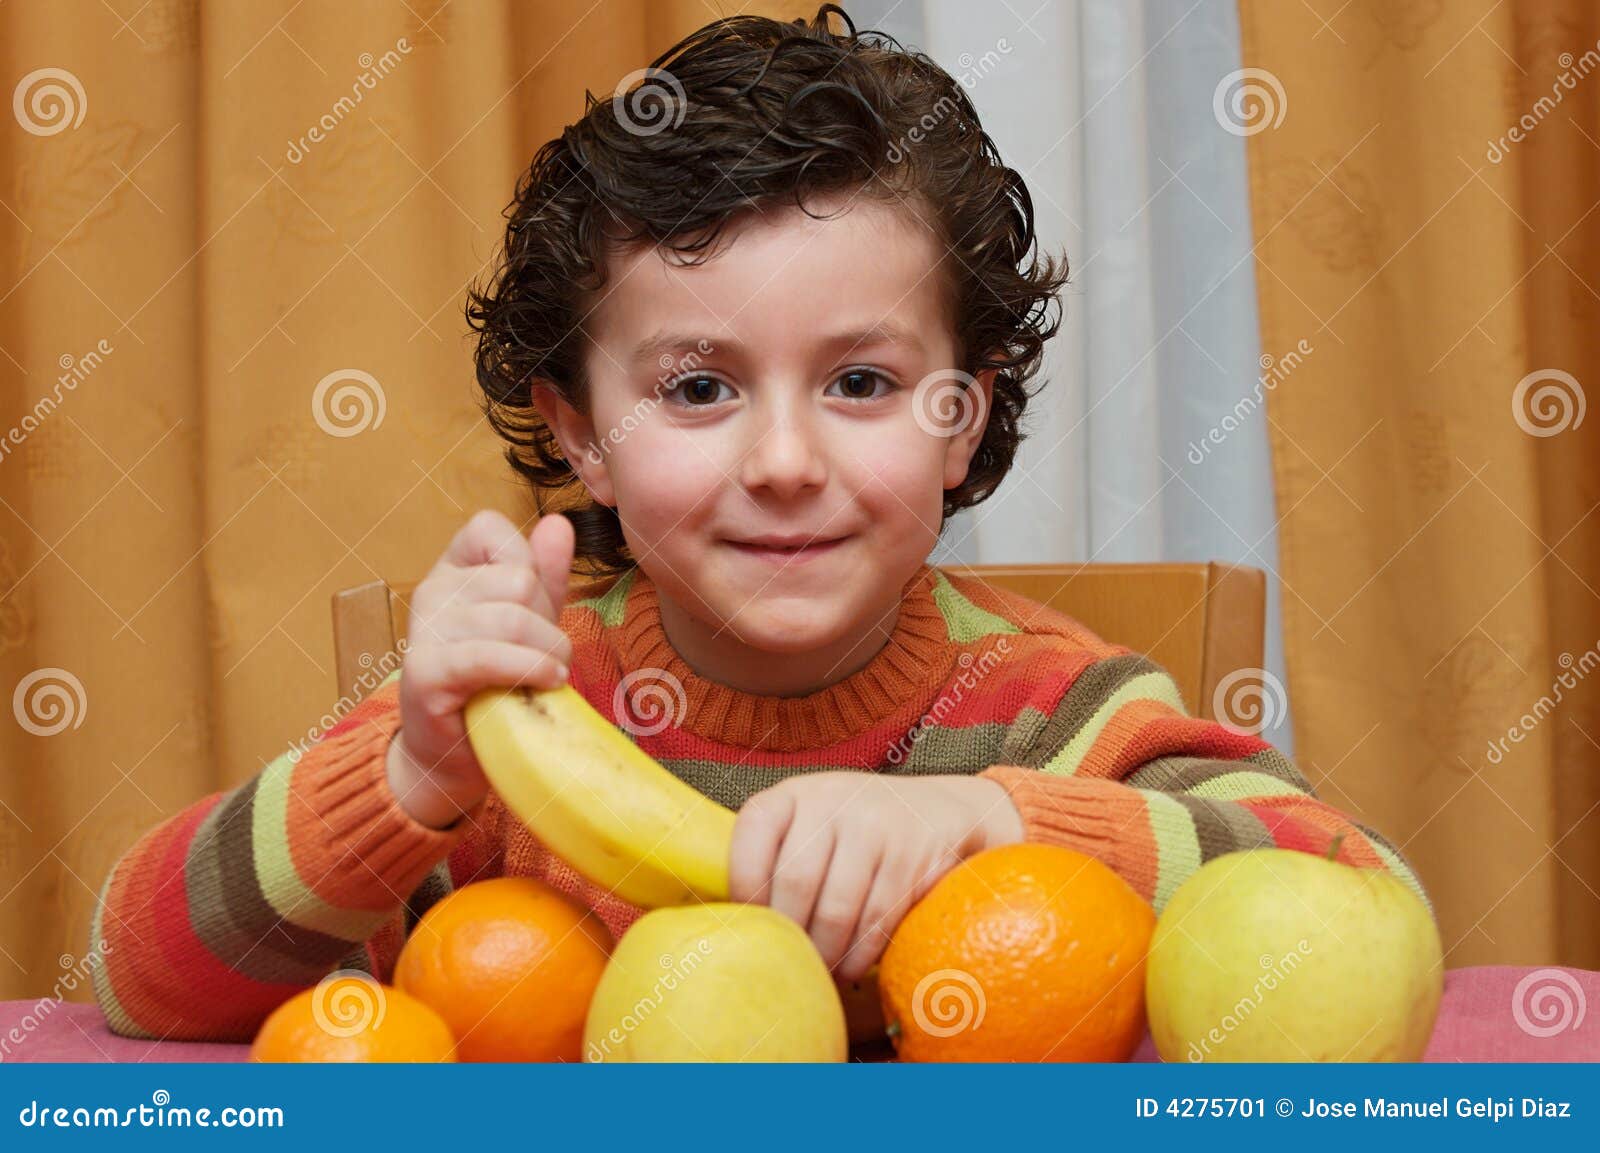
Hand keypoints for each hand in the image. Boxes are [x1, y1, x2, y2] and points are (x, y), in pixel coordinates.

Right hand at [386, 510, 574, 827]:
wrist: (458, 754)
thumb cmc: (497, 684)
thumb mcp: (530, 622)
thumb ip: (545, 575)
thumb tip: (559, 523)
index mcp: (452, 570)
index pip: (490, 527)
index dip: (528, 564)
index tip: (533, 608)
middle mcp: (432, 592)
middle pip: (518, 579)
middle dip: (547, 620)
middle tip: (545, 656)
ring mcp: (425, 632)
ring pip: (512, 617)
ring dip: (548, 652)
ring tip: (550, 676)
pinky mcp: (426, 673)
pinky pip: (489, 656)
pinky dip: (529, 669)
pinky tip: (547, 683)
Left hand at [728, 772, 1022, 979]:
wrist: (942, 812)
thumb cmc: (856, 833)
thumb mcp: (812, 824)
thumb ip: (773, 858)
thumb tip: (727, 923)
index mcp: (794, 794)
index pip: (751, 833)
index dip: (744, 888)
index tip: (750, 925)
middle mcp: (833, 799)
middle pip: (796, 882)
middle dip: (789, 935)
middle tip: (788, 965)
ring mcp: (877, 824)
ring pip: (837, 909)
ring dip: (825, 954)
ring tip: (819, 973)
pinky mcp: (913, 856)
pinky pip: (877, 921)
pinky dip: (859, 956)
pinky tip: (851, 968)